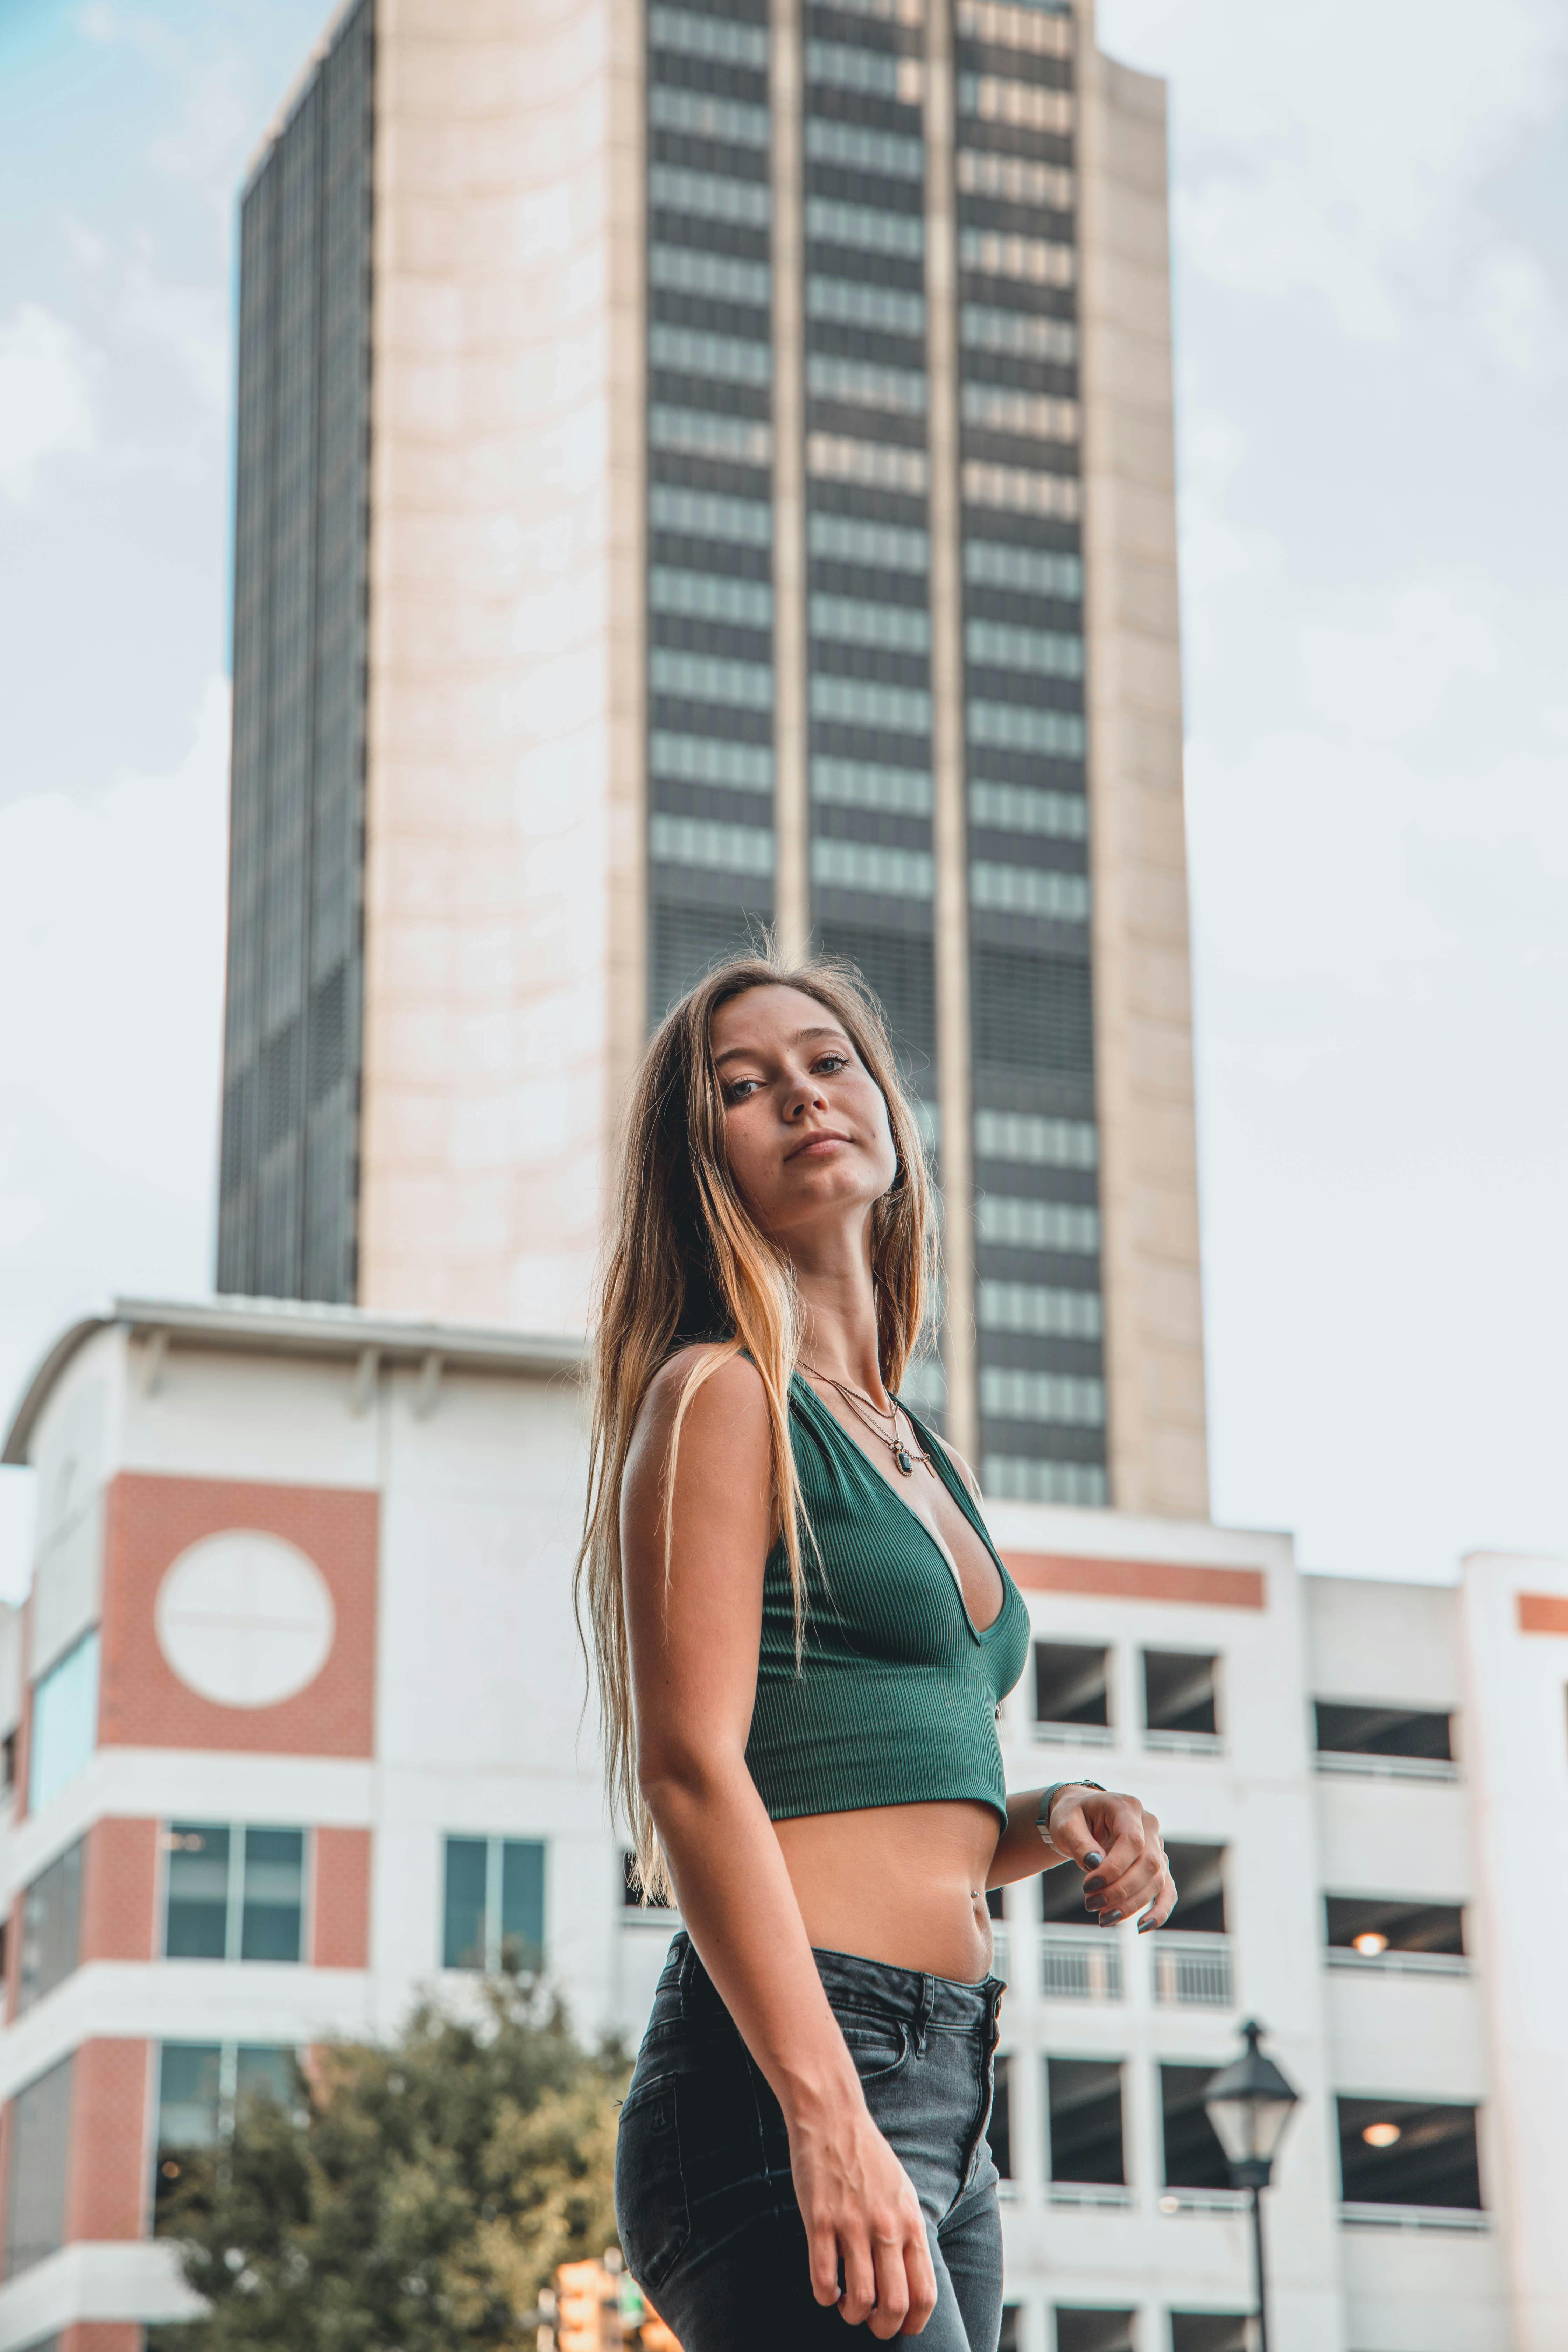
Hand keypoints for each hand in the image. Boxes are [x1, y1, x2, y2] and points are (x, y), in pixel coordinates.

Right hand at [788, 2096, 937, 2336]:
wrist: (833, 2116)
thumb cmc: (868, 2156)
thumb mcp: (902, 2192)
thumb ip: (907, 2233)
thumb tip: (910, 2280)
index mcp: (910, 2222)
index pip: (925, 2293)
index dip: (914, 2324)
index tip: (900, 2327)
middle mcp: (886, 2227)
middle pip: (895, 2305)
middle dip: (882, 2328)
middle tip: (870, 2321)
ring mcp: (853, 2225)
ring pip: (860, 2300)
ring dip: (852, 2314)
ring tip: (845, 2303)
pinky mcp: (820, 2220)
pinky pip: (823, 2279)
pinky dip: (824, 2295)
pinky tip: (826, 2285)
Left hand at [1045, 1785, 1175, 1932]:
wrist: (1081, 1816)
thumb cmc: (1073, 1817)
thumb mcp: (1066, 1824)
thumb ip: (1080, 1843)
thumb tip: (1096, 1866)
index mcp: (1128, 1808)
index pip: (1132, 1842)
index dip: (1114, 1868)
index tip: (1088, 1886)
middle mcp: (1149, 1825)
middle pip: (1148, 1864)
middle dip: (1120, 1890)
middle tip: (1090, 1904)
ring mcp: (1157, 1846)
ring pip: (1157, 1880)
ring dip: (1131, 1904)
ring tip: (1102, 1918)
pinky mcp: (1158, 1866)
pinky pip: (1167, 1890)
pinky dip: (1159, 1911)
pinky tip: (1142, 1928)